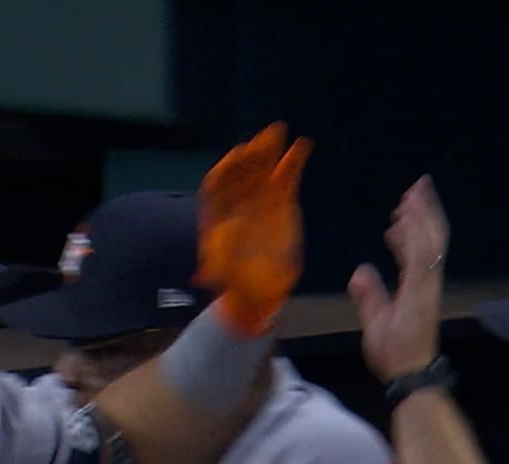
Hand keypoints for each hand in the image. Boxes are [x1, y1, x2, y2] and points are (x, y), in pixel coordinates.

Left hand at [194, 121, 312, 336]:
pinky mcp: (281, 203)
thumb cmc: (238, 281)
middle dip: (252, 154)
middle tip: (264, 135)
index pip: (218, 186)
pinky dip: (293, 162)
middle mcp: (237, 203)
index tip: (237, 155)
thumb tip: (206, 270)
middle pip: (242, 173)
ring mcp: (260, 201)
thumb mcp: (224, 276)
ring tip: (279, 129)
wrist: (261, 289)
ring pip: (263, 171)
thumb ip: (218, 269)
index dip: (227, 170)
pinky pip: (286, 179)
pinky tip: (302, 145)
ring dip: (269, 150)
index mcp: (218, 214)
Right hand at [347, 175, 450, 380]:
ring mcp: (429, 285)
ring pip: (432, 245)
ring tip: (407, 202)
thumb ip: (370, 299)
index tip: (406, 200)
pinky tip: (397, 233)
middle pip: (433, 239)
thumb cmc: (394, 353)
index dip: (415, 223)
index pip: (420, 248)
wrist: (415, 372)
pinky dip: (414, 239)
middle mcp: (428, 282)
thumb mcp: (376, 329)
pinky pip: (424, 256)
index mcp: (417, 289)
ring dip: (422, 221)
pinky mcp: (426, 290)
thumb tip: (360, 270)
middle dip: (426, 211)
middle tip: (417, 187)